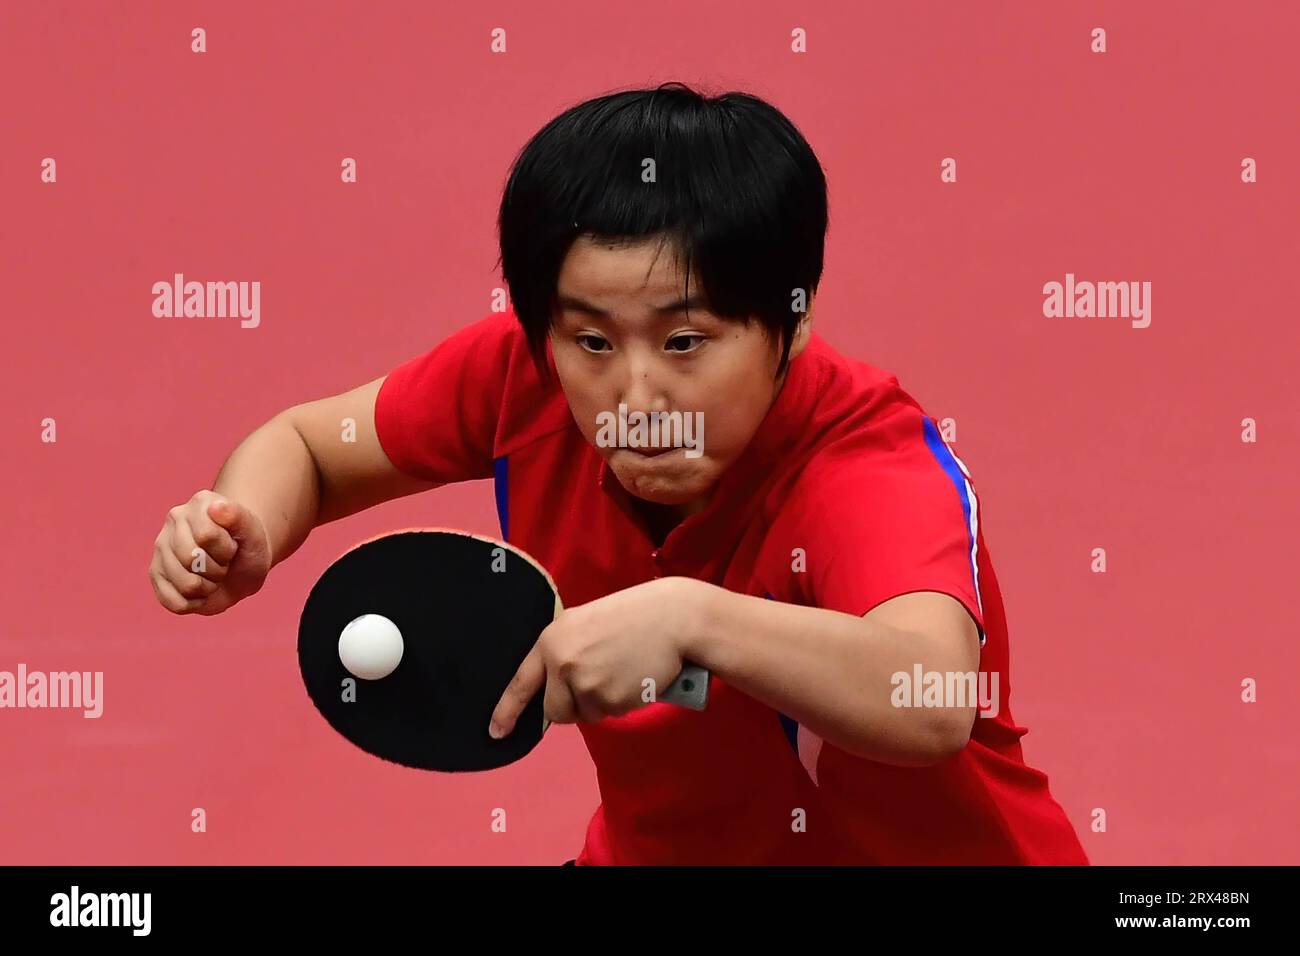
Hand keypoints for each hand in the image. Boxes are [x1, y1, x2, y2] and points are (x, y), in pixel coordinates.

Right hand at [148, 490, 271, 614]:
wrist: (244, 567)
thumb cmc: (248, 547)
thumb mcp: (254, 533)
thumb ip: (240, 518)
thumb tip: (216, 507)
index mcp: (200, 503)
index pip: (205, 535)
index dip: (225, 550)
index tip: (232, 546)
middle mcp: (175, 519)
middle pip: (190, 559)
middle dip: (218, 569)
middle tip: (224, 562)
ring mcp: (161, 547)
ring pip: (184, 583)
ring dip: (209, 587)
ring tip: (213, 574)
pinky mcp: (155, 574)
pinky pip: (174, 602)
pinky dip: (195, 603)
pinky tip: (202, 589)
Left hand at [489, 577, 709, 736]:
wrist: (675, 618)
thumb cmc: (635, 617)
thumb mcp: (587, 623)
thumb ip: (566, 651)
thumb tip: (558, 688)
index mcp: (552, 639)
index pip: (521, 682)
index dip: (507, 710)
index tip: (495, 731)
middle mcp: (561, 663)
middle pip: (555, 710)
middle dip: (574, 706)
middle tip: (601, 682)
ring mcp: (584, 683)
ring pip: (585, 714)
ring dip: (602, 703)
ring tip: (623, 671)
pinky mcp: (608, 700)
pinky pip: (610, 714)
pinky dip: (622, 703)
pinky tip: (635, 678)